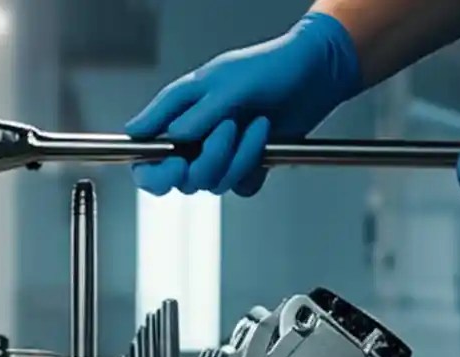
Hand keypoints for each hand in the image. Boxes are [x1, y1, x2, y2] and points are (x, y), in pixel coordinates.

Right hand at [126, 13, 362, 196]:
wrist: (313, 75)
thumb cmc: (266, 67)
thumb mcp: (221, 84)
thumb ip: (189, 115)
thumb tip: (156, 135)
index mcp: (177, 117)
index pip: (146, 157)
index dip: (153, 172)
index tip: (176, 165)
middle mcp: (194, 140)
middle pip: (180, 179)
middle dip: (207, 161)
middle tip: (226, 132)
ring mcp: (220, 156)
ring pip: (213, 183)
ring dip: (238, 155)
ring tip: (254, 123)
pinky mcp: (246, 167)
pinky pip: (241, 186)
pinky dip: (254, 164)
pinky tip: (264, 137)